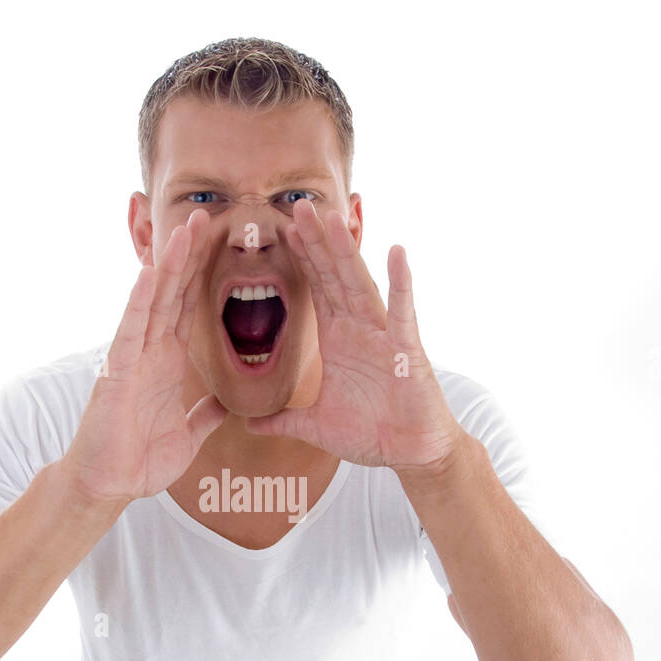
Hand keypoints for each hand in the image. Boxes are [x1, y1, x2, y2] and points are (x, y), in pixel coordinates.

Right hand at [63, 210, 225, 504]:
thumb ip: (205, 415)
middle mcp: (149, 351)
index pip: (187, 307)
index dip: (203, 274)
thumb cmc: (138, 460)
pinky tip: (152, 272)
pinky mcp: (116, 371)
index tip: (221, 242)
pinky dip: (141, 300)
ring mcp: (131, 357)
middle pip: (172, 292)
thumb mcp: (189, 435)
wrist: (108, 486)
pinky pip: (131, 329)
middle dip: (188, 254)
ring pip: (153, 301)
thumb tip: (227, 404)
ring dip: (168, 265)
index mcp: (167, 361)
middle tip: (205, 216)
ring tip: (184, 230)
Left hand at [246, 199, 463, 472]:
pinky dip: (401, 283)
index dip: (300, 258)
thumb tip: (250, 425)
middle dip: (317, 241)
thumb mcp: (315, 427)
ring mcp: (384, 334)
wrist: (411, 454)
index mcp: (338, 339)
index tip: (281, 229)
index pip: (316, 288)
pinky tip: (397, 253)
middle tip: (297, 206)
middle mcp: (359, 328)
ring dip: (347, 251)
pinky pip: (402, 312)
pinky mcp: (406, 349)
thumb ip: (283, 421)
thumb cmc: (372, 434)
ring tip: (333, 218)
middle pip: (334, 275)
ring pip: (361, 284)